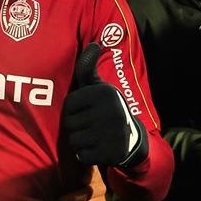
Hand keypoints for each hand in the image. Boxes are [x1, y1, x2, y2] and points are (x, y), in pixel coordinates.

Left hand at [63, 43, 147, 167]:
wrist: (132, 140)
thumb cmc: (106, 109)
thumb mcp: (98, 87)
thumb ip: (88, 68)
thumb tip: (93, 44)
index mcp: (104, 93)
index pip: (68, 105)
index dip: (73, 111)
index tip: (87, 112)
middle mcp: (110, 111)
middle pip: (69, 124)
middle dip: (76, 127)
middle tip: (91, 126)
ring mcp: (112, 133)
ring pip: (74, 140)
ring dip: (80, 142)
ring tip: (94, 136)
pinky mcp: (111, 153)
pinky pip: (81, 156)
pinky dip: (86, 155)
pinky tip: (98, 148)